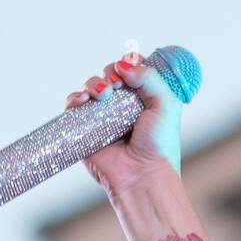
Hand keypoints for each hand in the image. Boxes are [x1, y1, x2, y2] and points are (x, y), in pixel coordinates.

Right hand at [64, 50, 182, 199]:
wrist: (142, 176)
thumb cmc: (159, 146)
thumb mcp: (166, 105)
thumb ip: (150, 77)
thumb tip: (123, 65)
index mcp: (144, 101)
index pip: (132, 71)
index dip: (128, 63)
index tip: (129, 67)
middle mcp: (124, 108)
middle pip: (110, 75)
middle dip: (111, 73)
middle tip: (117, 85)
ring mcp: (103, 118)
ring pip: (91, 88)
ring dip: (94, 84)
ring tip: (103, 95)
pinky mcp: (86, 130)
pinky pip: (73, 106)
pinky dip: (75, 98)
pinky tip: (84, 100)